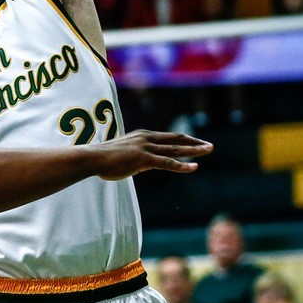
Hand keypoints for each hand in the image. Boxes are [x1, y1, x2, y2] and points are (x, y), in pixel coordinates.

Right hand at [92, 131, 212, 180]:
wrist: (92, 158)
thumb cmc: (103, 160)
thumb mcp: (123, 155)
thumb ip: (135, 157)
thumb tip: (140, 164)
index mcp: (142, 136)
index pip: (168, 137)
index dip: (184, 140)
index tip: (196, 143)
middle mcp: (147, 138)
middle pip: (177, 139)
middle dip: (195, 142)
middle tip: (210, 145)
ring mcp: (146, 147)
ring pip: (176, 149)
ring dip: (194, 150)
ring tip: (209, 150)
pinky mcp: (144, 158)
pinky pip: (167, 162)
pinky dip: (182, 165)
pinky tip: (194, 167)